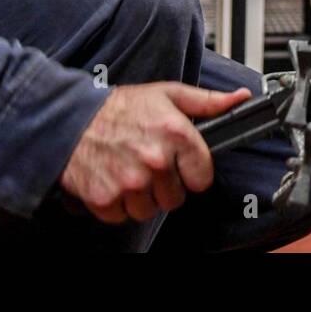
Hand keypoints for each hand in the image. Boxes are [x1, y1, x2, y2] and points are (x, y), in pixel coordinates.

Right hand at [60, 82, 250, 223]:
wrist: (70, 119)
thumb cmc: (120, 107)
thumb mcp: (168, 95)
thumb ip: (208, 102)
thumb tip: (240, 98)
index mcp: (175, 134)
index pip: (203, 178)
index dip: (192, 170)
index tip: (179, 162)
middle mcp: (155, 160)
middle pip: (177, 198)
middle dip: (166, 183)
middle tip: (148, 162)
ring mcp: (130, 182)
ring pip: (150, 210)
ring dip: (142, 196)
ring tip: (130, 169)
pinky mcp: (106, 199)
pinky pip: (123, 216)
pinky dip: (118, 203)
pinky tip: (114, 178)